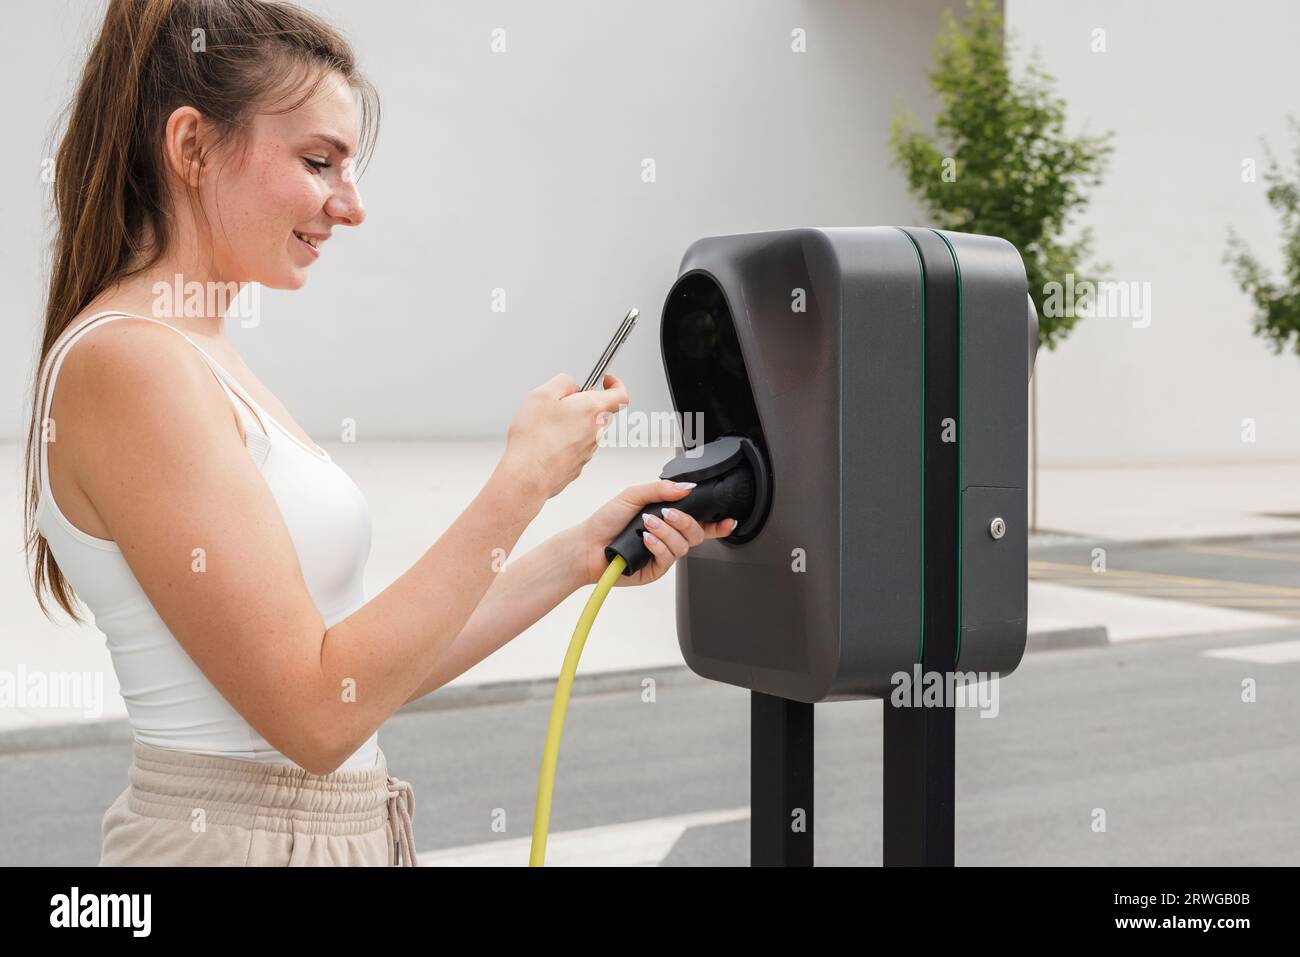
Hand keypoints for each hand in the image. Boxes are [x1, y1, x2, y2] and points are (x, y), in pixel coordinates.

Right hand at [500, 373, 628, 501]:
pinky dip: (565, 442)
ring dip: (573, 424)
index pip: (621, 395)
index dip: (616, 384)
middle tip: (563, 402)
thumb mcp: (542, 394)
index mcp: (592, 410)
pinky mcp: (578, 466)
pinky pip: (576, 447)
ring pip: (587, 430)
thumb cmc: (534, 439)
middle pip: (601, 412)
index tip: (606, 380)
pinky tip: (545, 443)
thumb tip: (572, 385)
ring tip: (547, 425)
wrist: (528, 475)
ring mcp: (588, 451)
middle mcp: (596, 431)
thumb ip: (563, 382)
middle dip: (586, 404)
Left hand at [571, 479, 738, 587]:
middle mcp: (668, 537)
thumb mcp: (632, 495)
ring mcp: (663, 554)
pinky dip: (659, 545)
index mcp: (667, 519)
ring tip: (648, 526)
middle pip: (697, 533)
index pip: (699, 522)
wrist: (587, 546)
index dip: (717, 524)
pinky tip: (646, 540)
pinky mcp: (656, 569)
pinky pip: (670, 558)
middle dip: (687, 522)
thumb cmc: (605, 521)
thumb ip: (661, 490)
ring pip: (684, 545)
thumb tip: (686, 488)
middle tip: (669, 514)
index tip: (729, 520)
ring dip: (668, 532)